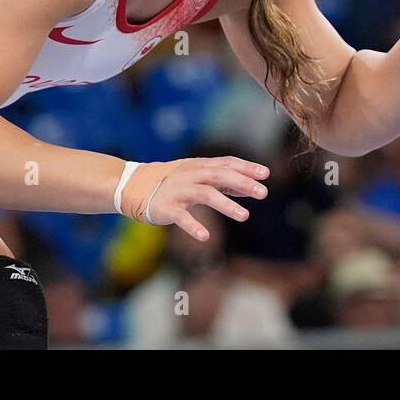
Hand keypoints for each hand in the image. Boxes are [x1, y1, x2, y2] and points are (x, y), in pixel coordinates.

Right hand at [121, 157, 269, 241]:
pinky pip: (182, 217)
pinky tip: (205, 236)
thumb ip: (223, 183)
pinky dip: (193, 226)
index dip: (246, 167)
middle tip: (263, 193)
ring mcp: (178, 190)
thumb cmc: (172, 183)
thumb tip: (251, 187)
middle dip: (242, 183)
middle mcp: (190, 175)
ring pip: (205, 194)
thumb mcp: (198, 177)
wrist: (134, 186)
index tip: (266, 174)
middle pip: (220, 175)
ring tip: (244, 216)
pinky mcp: (167, 207)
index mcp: (199, 166)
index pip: (227, 163)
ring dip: (226, 204)